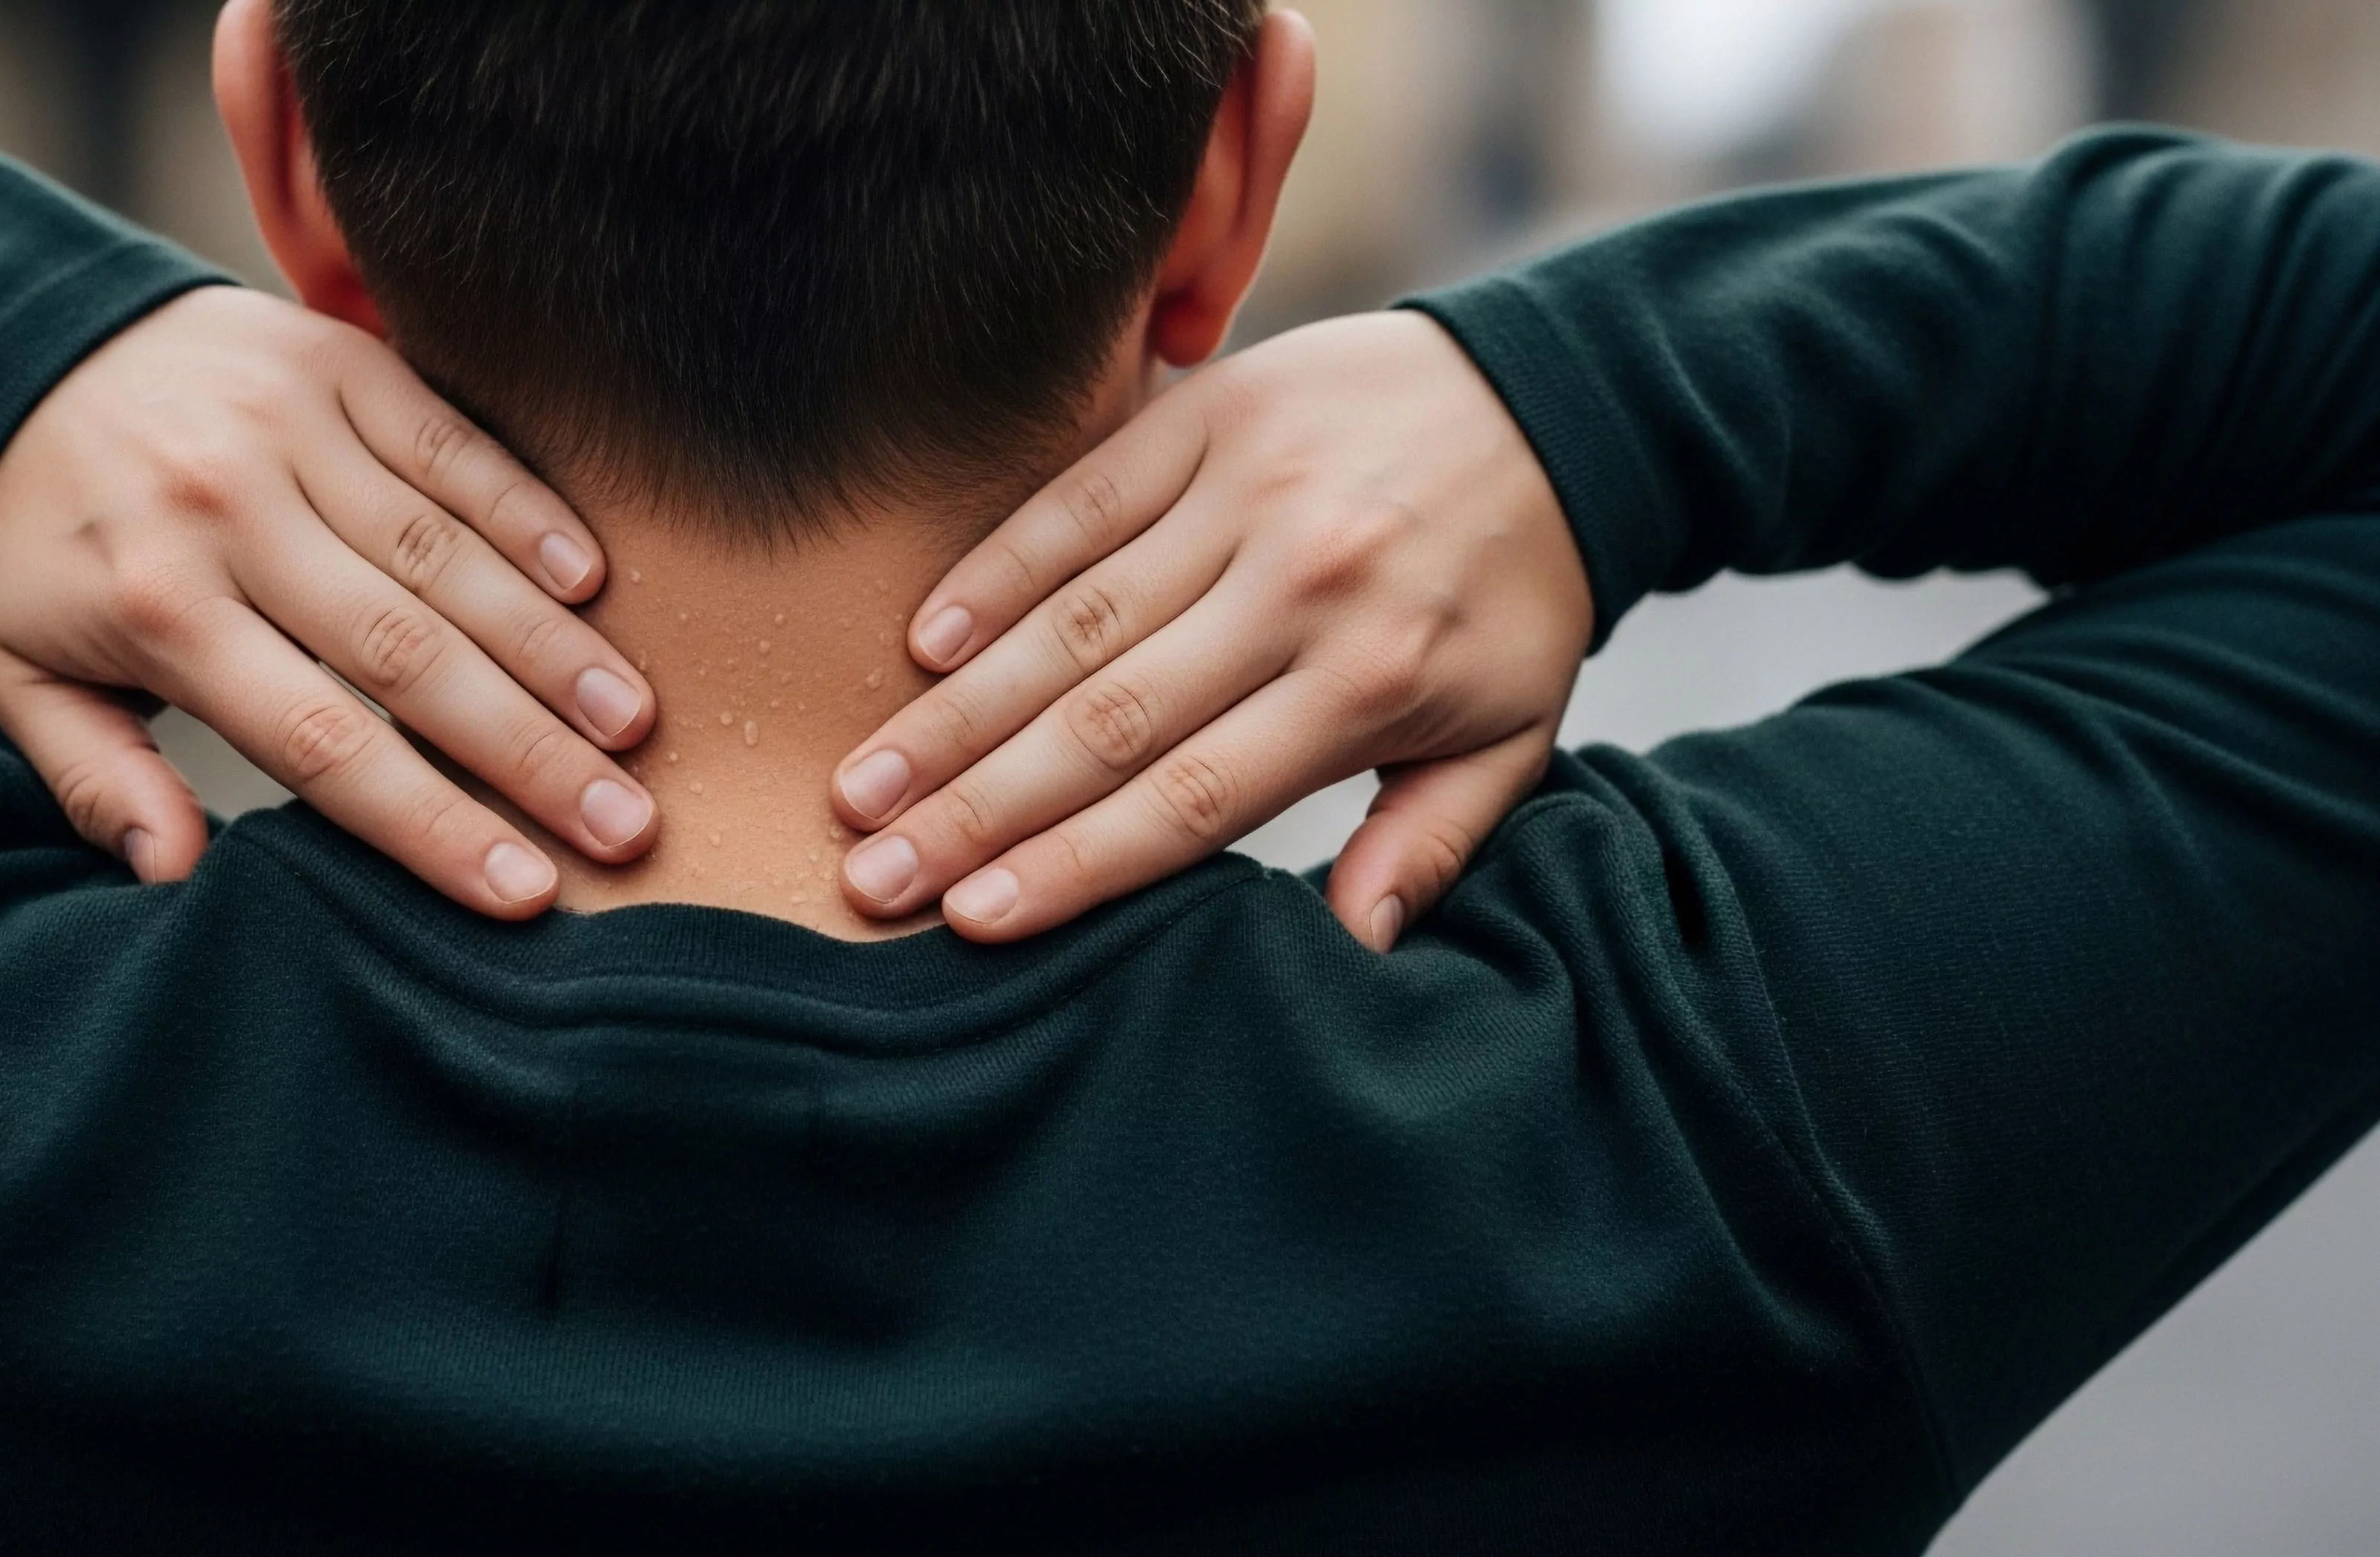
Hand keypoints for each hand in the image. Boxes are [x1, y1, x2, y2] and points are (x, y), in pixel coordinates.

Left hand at [0, 286, 659, 916]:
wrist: (20, 339)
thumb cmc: (46, 539)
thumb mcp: (26, 668)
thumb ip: (95, 780)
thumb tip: (172, 874)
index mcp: (159, 609)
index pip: (321, 740)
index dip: (429, 822)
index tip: (523, 892)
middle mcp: (232, 517)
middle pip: (408, 656)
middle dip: (527, 751)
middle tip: (624, 824)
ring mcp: (293, 433)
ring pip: (446, 555)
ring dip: (551, 643)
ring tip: (631, 721)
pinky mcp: (341, 366)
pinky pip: (452, 445)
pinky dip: (527, 511)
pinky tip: (596, 580)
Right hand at [831, 309, 1589, 948]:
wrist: (1557, 397)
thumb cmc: (1514, 592)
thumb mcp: (1510, 732)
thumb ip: (1426, 842)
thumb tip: (1353, 949)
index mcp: (1370, 681)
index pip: (1192, 795)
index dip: (1076, 862)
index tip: (973, 919)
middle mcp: (1298, 588)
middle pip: (1107, 720)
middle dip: (978, 809)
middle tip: (872, 874)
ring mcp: (1246, 492)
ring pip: (1073, 620)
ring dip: (956, 709)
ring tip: (867, 783)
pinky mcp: (1209, 413)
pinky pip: (1079, 502)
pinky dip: (995, 573)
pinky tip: (921, 644)